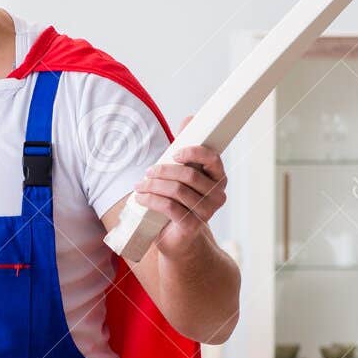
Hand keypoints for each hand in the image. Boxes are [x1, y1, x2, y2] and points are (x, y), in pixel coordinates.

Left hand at [133, 134, 225, 256]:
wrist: (178, 239)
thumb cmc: (180, 202)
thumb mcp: (182, 173)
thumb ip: (186, 147)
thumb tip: (191, 118)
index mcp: (218, 178)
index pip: (212, 159)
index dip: (193, 152)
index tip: (174, 152)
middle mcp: (217, 195)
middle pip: (189, 175)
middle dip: (163, 171)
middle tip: (148, 172)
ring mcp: (206, 212)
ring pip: (177, 191)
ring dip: (153, 186)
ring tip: (139, 186)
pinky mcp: (192, 226)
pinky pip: (170, 207)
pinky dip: (151, 200)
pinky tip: (140, 198)